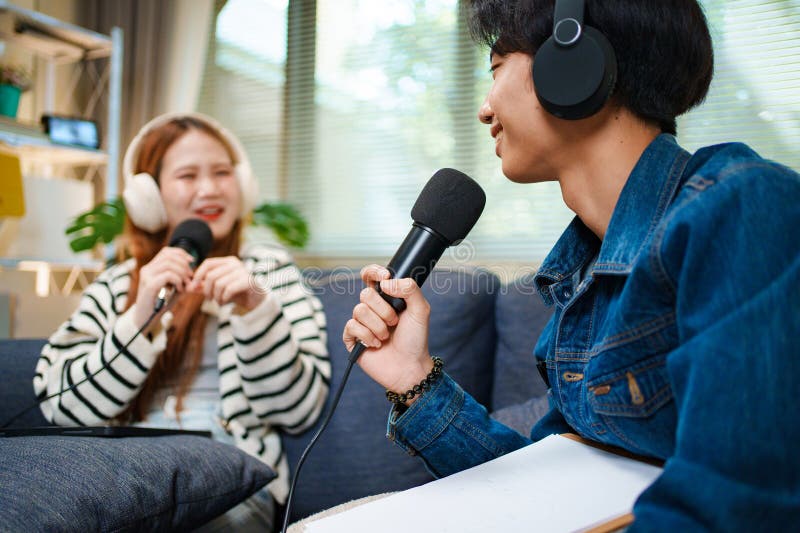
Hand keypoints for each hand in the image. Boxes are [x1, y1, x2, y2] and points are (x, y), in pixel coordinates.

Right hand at [133, 246, 194, 327]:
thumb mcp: (175, 289)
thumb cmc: (161, 303)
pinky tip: (179, 290)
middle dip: (184, 265)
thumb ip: (184, 281)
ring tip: (186, 285)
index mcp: (152, 267)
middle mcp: (147, 269)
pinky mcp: (148, 285)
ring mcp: (146, 276)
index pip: (167, 251)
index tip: (192, 262)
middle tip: (190, 278)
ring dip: (182, 273)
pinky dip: (178, 281)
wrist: (146, 318)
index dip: (181, 253)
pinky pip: (167, 275)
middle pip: (169, 256)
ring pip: (169, 264)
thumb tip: (198, 277)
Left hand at [187, 256, 265, 313]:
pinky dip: (223, 298)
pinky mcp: (248, 281)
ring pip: (219, 284)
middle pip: (211, 275)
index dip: (198, 275)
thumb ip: (203, 286)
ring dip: (216, 296)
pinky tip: (224, 302)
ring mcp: (242, 271)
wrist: (257, 299)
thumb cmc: (236, 292)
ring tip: (218, 302)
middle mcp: (235, 263)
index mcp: (227, 261)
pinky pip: (229, 290)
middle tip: (209, 298)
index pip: (208, 263)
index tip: (193, 287)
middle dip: (206, 290)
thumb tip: (187, 288)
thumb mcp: (218, 288)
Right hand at [343, 265, 433, 401]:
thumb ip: (409, 288)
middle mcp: (372, 308)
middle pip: (366, 294)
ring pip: (359, 310)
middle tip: (394, 323)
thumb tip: (386, 283)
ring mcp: (361, 323)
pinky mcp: (353, 338)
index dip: (374, 272)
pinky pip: (352, 326)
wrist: (410, 367)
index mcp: (386, 297)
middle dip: (383, 310)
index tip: (385, 278)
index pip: (371, 276)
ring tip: (386, 336)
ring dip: (378, 326)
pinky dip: (367, 336)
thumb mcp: (421, 310)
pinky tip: (376, 344)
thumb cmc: (416, 339)